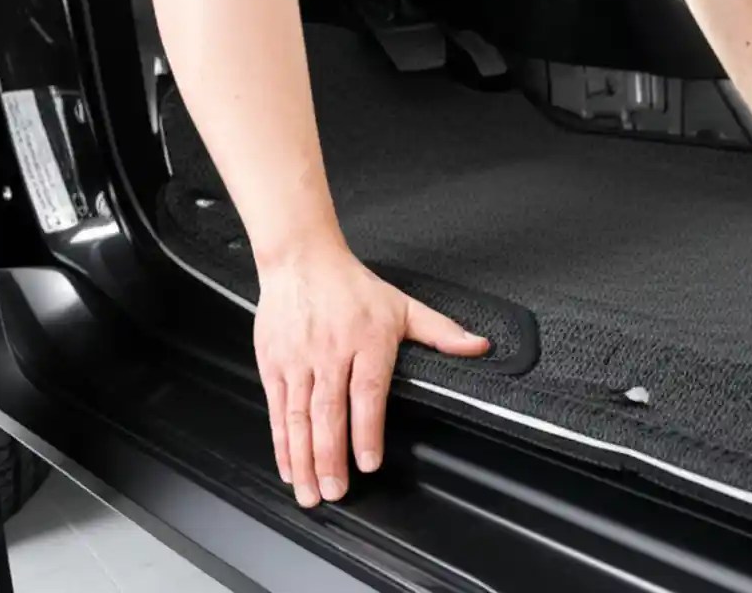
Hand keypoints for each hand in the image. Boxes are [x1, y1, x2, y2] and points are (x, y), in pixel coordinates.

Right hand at [254, 238, 488, 506]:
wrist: (301, 261)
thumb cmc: (351, 287)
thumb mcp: (403, 305)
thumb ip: (441, 332)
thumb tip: (477, 346)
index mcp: (366, 342)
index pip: (366, 392)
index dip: (366, 430)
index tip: (368, 461)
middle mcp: (330, 353)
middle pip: (329, 412)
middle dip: (330, 457)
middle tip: (336, 491)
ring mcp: (298, 360)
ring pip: (299, 416)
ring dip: (304, 458)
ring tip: (310, 491)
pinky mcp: (273, 365)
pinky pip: (278, 409)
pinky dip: (281, 442)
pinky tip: (289, 467)